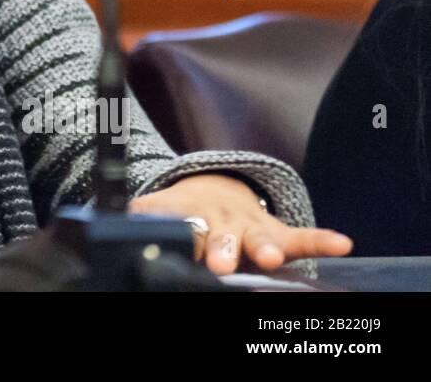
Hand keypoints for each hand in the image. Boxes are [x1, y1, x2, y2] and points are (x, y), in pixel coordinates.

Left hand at [128, 173, 352, 275]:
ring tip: (272, 257)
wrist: (214, 189)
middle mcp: (223, 220)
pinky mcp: (278, 230)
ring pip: (260, 236)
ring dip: (266, 246)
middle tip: (221, 263)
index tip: (187, 245)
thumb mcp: (160, 210)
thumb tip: (111, 218)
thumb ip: (140, 216)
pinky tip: (342, 243)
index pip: (186, 227)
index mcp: (191, 216)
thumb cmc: (185, 212)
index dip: (188, 236)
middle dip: (223, 249)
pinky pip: (302, 235)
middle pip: (223, 236)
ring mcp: (251, 225)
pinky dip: (321, 239)